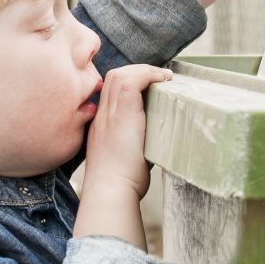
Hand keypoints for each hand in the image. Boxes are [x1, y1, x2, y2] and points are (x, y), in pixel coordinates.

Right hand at [82, 64, 172, 198]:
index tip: (146, 85)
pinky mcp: (122, 117)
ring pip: (121, 76)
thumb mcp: (122, 159)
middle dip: (137, 71)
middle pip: (114, 78)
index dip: (128, 80)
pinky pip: (132, 83)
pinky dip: (148, 75)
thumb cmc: (119, 183)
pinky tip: (163, 79)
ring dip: (144, 71)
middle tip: (157, 77)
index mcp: (101, 125)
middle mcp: (103, 116)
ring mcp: (110, 115)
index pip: (109, 91)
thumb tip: (154, 142)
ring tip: (163, 77)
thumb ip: (133, 145)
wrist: (110, 192)